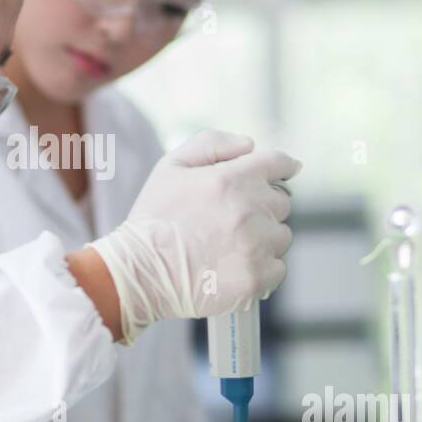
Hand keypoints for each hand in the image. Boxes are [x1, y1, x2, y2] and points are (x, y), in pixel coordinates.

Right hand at [87, 130, 299, 343]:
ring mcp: (254, 246)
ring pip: (281, 236)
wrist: (139, 272)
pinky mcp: (254, 278)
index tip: (283, 173)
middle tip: (232, 220)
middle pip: (281, 203)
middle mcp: (247, 211)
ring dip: (263, 239)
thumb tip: (250, 145)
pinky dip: (262, 268)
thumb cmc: (153, 219)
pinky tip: (234, 266)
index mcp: (230, 179)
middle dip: (261, 207)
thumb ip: (212, 144)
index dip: (282, 167)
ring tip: (229, 246)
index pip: (278, 164)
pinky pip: (278, 268)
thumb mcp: (171, 166)